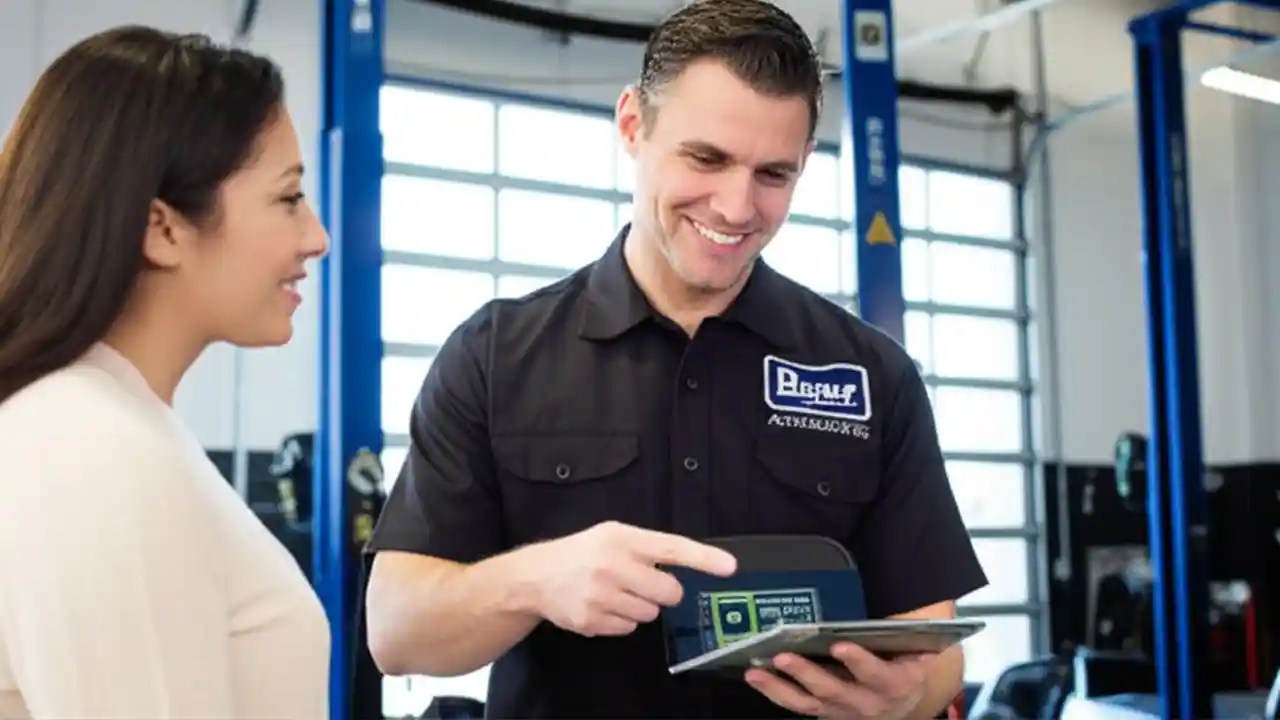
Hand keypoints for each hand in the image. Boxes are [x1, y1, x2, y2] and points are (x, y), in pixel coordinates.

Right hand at [528, 521, 737, 637]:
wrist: (534, 577)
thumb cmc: (581, 553)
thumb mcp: (611, 535)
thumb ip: (646, 548)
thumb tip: (687, 566)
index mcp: (622, 538)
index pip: (671, 547)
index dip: (704, 559)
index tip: (729, 567)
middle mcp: (613, 565)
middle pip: (669, 592)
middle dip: (664, 591)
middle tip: (644, 583)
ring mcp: (602, 595)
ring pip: (650, 613)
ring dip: (640, 606)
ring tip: (615, 592)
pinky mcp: (592, 620)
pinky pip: (629, 628)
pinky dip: (622, 620)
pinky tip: (603, 605)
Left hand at [745, 643, 935, 718]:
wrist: (903, 704)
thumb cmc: (904, 667)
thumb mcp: (916, 651)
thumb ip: (910, 635)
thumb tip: (903, 613)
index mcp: (894, 684)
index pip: (876, 674)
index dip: (858, 661)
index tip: (840, 645)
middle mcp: (867, 703)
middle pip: (834, 690)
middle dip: (807, 674)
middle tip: (784, 656)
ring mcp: (842, 711)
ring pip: (809, 703)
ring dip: (780, 687)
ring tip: (757, 671)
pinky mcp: (824, 713)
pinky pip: (798, 706)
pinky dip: (775, 692)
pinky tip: (757, 677)